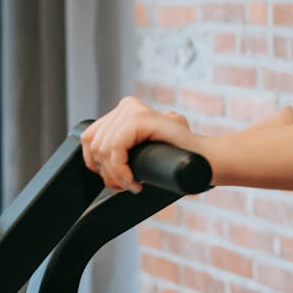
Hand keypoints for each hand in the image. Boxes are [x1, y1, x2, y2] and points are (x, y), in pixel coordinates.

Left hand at [81, 96, 197, 192]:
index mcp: (125, 110)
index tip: (114, 180)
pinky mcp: (141, 119)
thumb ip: (123, 144)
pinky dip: (120, 170)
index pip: (89, 137)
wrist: (203, 160)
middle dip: (106, 172)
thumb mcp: (141, 149)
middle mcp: (127, 105)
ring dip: (115, 175)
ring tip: (132, 185)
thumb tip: (97, 151)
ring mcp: (134, 110)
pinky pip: (115, 148)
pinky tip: (134, 181)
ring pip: (103, 148)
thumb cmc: (176, 159)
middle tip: (126, 186)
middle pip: (94, 144)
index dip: (95, 164)